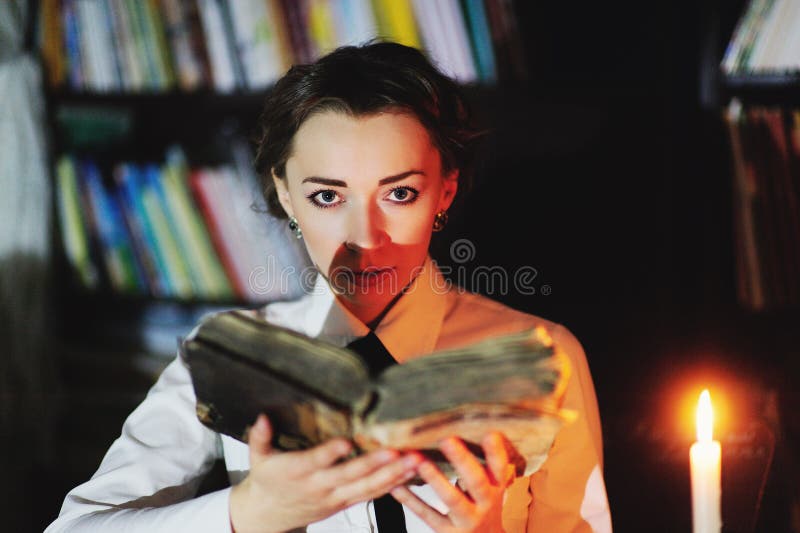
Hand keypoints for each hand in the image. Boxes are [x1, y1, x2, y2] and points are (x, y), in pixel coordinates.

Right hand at [229, 414, 421, 532]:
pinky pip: (372, 494)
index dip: (331, 454)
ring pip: (367, 487)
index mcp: (298, 471)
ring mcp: (335, 496)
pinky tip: (409, 473)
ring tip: (412, 460)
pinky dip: (392, 484)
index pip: (316, 461)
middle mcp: (319, 485)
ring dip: (392, 474)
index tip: (346, 443)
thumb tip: (262, 417)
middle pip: (350, 476)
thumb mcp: (258, 457)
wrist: (270, 514)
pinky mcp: (346, 502)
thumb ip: (260, 437)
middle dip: (374, 464)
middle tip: (394, 451)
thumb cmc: (269, 479)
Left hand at [390, 432, 516, 532]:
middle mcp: (486, 503)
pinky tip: (396, 486)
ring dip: (436, 481)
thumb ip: (483, 463)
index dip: (496, 452)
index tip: (489, 433)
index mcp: (496, 487)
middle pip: (476, 482)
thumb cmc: (482, 504)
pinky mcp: (448, 532)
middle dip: (462, 461)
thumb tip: (467, 425)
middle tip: (447, 440)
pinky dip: (411, 500)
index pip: (500, 467)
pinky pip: (428, 515)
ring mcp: (468, 520)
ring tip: (420, 463)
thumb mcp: (491, 486)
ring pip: (452, 500)